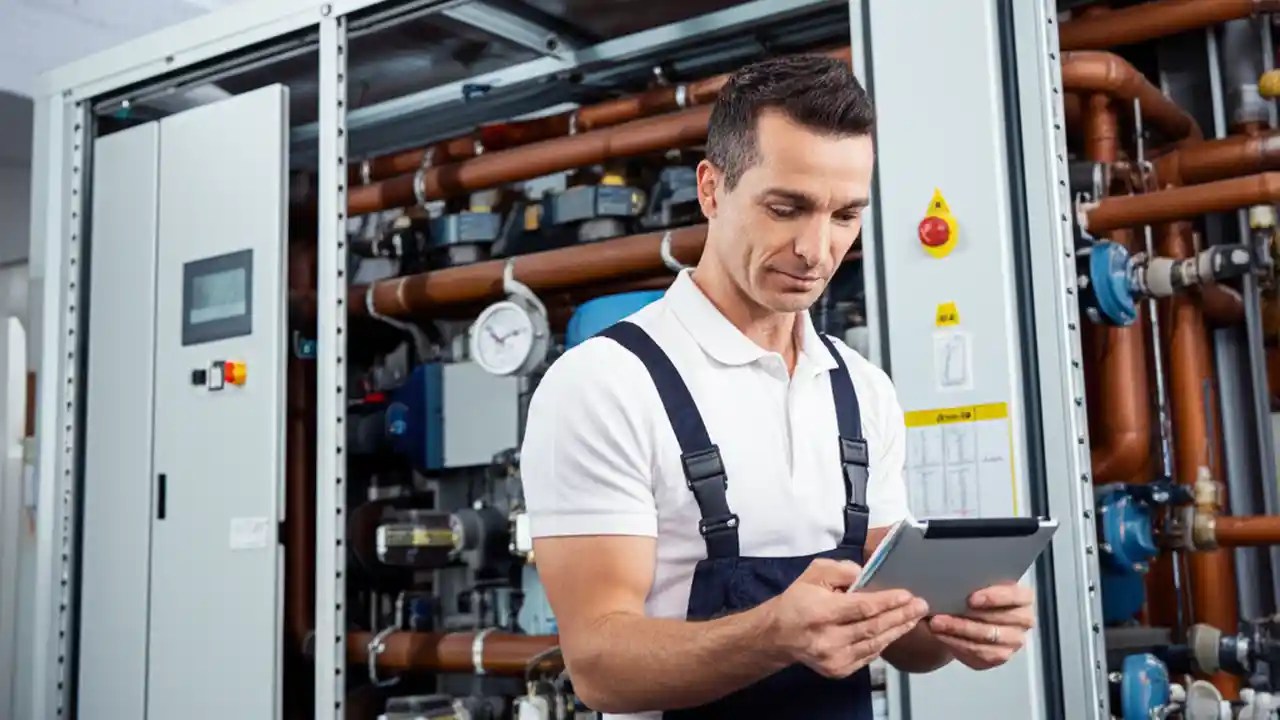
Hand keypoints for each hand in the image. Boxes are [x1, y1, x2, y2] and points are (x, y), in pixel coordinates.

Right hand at [764, 558, 928, 678]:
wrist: (778, 635)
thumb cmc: (798, 600)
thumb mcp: (814, 573)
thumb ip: (842, 570)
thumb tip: (868, 575)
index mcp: (820, 612)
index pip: (862, 607)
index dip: (888, 602)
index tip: (907, 595)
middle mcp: (827, 639)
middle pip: (873, 627)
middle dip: (901, 616)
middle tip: (922, 606)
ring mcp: (834, 659)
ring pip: (875, 644)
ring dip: (898, 630)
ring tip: (914, 618)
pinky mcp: (838, 670)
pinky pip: (869, 656)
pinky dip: (883, 643)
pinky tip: (895, 631)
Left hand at [927, 583, 1034, 669]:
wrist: (964, 616)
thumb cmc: (970, 594)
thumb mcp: (971, 583)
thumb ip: (967, 581)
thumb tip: (943, 585)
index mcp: (1022, 597)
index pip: (1016, 596)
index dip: (995, 598)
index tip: (971, 599)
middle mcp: (1023, 619)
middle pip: (999, 620)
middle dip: (966, 619)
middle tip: (939, 616)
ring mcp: (1014, 640)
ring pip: (988, 638)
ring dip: (959, 631)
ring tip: (936, 625)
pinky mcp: (1001, 655)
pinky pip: (981, 654)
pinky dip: (958, 644)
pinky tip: (942, 636)